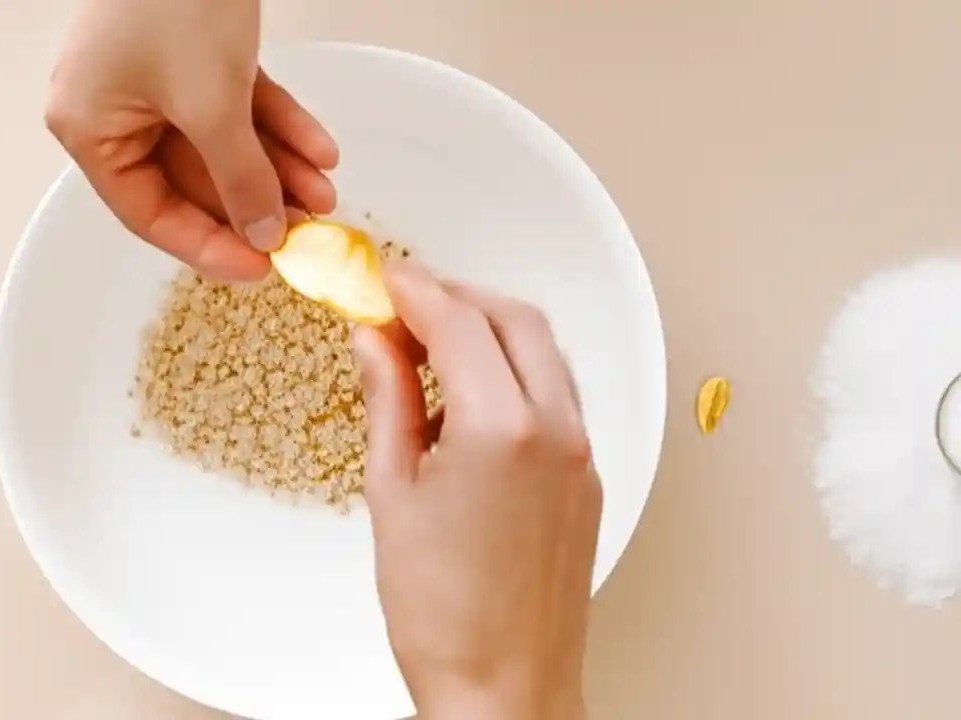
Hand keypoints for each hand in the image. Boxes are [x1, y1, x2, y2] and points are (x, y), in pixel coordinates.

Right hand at [44, 0, 338, 281]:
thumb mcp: (210, 104)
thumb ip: (239, 177)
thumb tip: (265, 234)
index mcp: (90, 128)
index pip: (149, 213)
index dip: (207, 246)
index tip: (260, 268)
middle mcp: (115, 110)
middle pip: (192, 182)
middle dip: (256, 203)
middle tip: (304, 234)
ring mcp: (154, 82)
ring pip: (221, 146)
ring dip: (277, 169)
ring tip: (326, 194)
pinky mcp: (191, 56)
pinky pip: (235, 108)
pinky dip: (277, 126)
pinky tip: (321, 151)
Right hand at [352, 260, 601, 719]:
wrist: (504, 689)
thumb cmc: (443, 614)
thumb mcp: (392, 492)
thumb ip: (389, 402)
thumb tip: (377, 343)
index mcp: (502, 428)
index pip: (458, 321)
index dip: (414, 290)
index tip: (384, 279)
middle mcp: (556, 429)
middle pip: (514, 318)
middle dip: (458, 296)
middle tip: (405, 302)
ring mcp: (582, 453)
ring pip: (544, 351)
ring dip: (492, 328)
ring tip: (432, 345)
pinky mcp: (588, 478)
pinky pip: (557, 393)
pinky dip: (515, 370)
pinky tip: (468, 395)